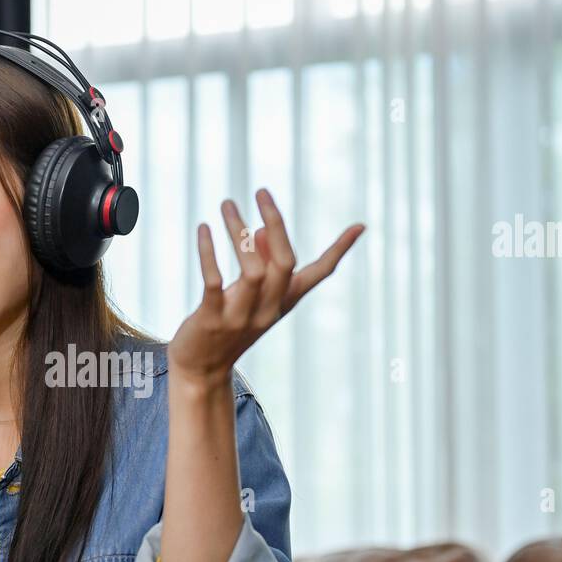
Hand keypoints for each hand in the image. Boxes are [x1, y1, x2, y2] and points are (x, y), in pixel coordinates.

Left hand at [168, 188, 363, 386]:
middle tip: (262, 190)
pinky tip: (203, 228)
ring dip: (238, 232)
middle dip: (276, 224)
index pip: (319, 274)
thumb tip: (255, 230)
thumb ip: (258, 266)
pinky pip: (213, 282)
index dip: (339, 251)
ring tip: (226, 204)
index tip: (360, 226)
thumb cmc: (226, 327)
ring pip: (252, 271)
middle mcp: (267, 309)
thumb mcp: (249, 297)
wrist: (201, 371)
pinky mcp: (211, 319)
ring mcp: (240, 316)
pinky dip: (209, 253)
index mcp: (283, 302)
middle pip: (285, 263)